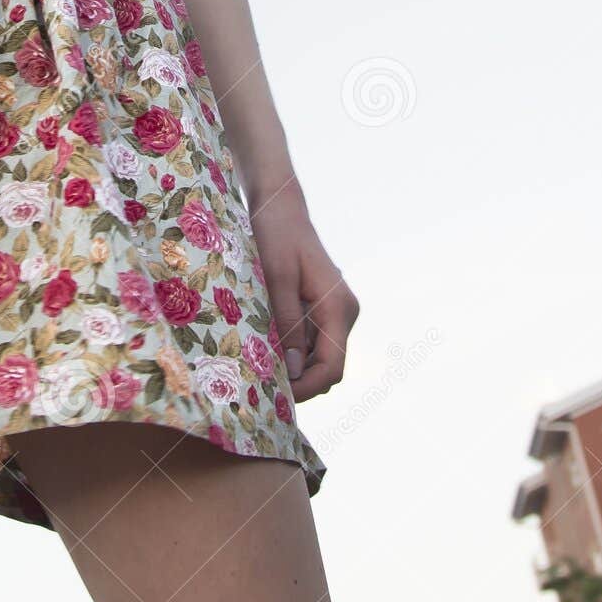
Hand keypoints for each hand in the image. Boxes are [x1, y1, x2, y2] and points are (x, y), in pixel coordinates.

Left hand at [247, 178, 357, 402]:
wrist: (279, 205)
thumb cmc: (275, 235)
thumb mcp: (276, 278)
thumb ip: (287, 323)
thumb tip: (293, 370)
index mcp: (338, 307)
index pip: (331, 367)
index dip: (306, 388)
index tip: (275, 396)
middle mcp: (343, 312)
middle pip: (327, 366)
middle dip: (299, 383)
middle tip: (261, 390)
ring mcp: (334, 310)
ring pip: (317, 355)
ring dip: (293, 368)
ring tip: (258, 373)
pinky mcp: (321, 306)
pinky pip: (310, 339)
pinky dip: (291, 351)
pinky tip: (264, 351)